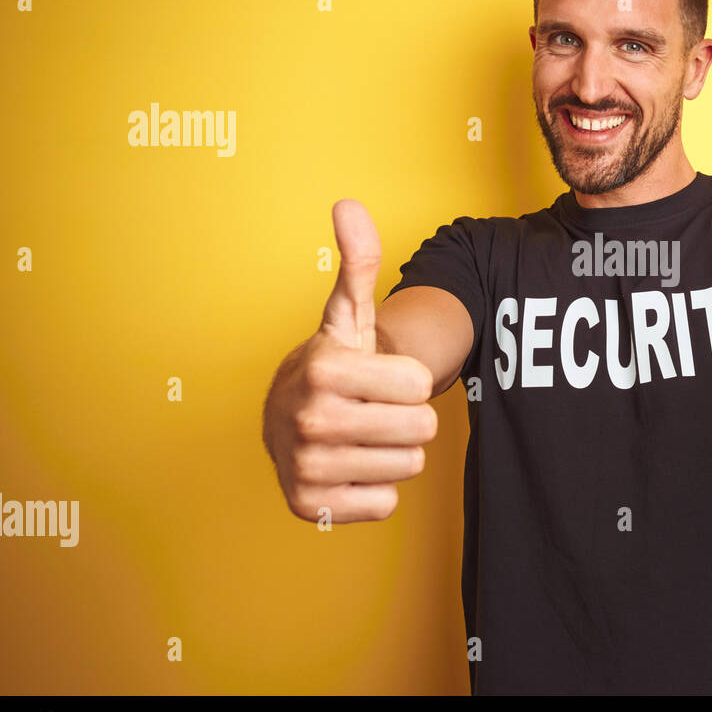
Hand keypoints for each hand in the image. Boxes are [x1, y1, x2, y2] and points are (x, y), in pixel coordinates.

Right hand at [263, 199, 437, 522]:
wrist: (289, 418)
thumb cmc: (333, 365)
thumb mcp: (348, 315)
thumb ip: (359, 262)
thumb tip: (349, 205)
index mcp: (324, 368)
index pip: (422, 384)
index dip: (408, 379)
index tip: (376, 375)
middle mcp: (309, 419)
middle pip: (421, 429)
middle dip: (407, 418)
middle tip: (374, 408)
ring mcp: (306, 466)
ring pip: (408, 466)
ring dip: (393, 452)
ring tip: (361, 434)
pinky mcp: (309, 506)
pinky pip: (385, 503)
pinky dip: (375, 489)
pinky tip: (349, 466)